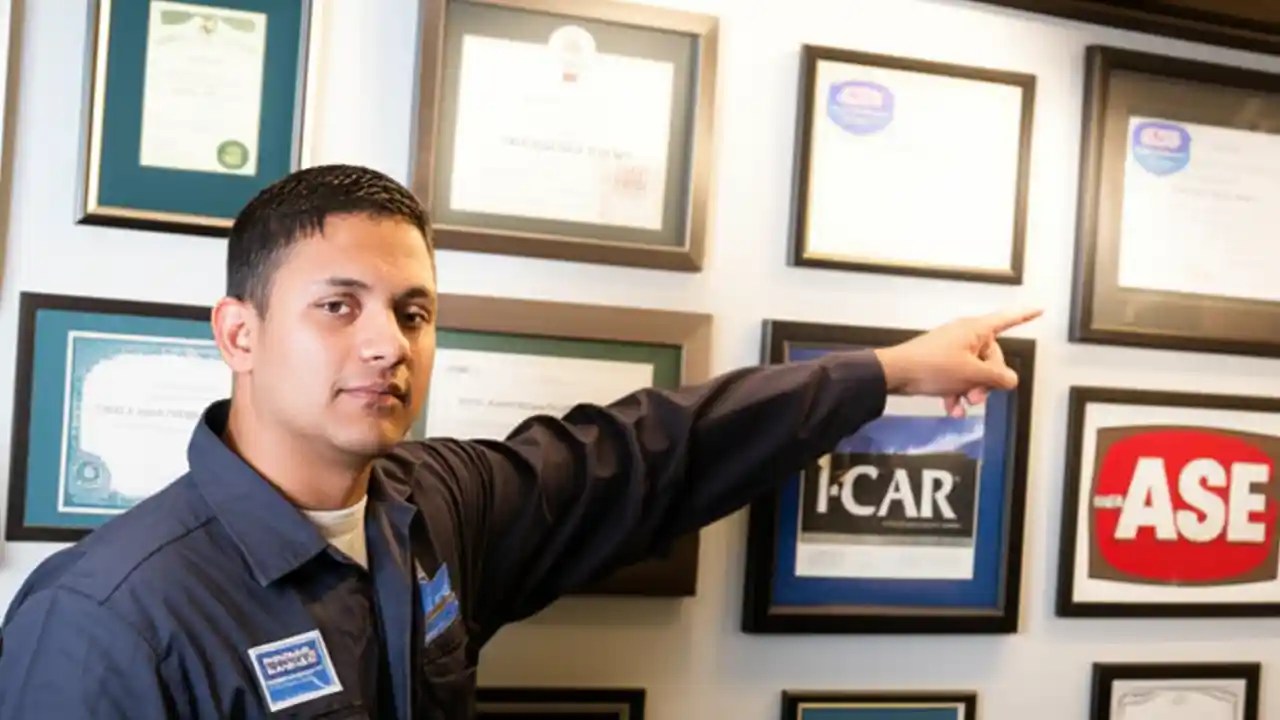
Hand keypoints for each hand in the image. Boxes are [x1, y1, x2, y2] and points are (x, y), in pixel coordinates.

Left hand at [872, 308, 1041, 416]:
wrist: (895, 374)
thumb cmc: (935, 367)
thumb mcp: (972, 375)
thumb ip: (997, 377)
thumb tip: (1011, 380)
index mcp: (976, 330)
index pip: (1007, 320)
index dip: (1025, 316)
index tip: (1040, 309)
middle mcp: (966, 335)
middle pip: (991, 359)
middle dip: (987, 382)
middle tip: (975, 398)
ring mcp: (952, 349)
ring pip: (974, 372)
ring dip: (971, 391)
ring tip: (961, 405)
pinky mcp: (940, 362)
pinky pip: (957, 377)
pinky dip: (956, 393)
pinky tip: (951, 409)